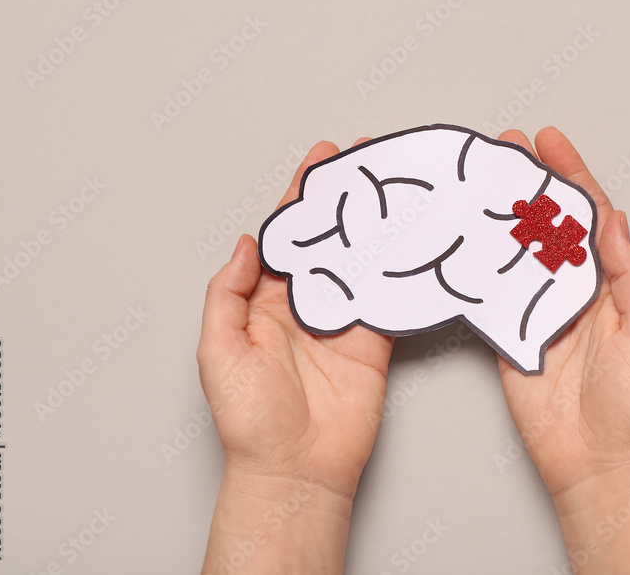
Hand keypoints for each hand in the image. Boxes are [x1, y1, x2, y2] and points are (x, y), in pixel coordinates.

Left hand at [196, 139, 392, 574]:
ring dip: (378, 222)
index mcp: (264, 301)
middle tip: (365, 158)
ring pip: (363, 258)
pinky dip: (401, 268)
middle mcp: (306, 305)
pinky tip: (412, 238)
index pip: (286, 236)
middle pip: (330, 237)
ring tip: (395, 184)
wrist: (294, 470)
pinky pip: (388, 297)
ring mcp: (343, 320)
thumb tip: (247, 243)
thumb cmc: (249, 421)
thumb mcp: (217, 350)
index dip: (302, 196)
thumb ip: (229, 293)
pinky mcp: (373, 341)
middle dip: (346, 196)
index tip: (321, 161)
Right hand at [497, 127, 629, 573]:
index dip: (571, 175)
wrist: (601, 461)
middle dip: (528, 181)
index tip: (550, 142)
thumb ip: (629, 273)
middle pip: (547, 222)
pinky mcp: (509, 335)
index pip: (589, 216)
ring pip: (515, 249)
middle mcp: (574, 290)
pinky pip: (491, 291)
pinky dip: (477, 262)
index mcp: (611, 282)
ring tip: (479, 177)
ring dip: (498, 212)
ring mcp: (539, 310)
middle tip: (505, 146)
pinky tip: (463, 234)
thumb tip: (614, 221)